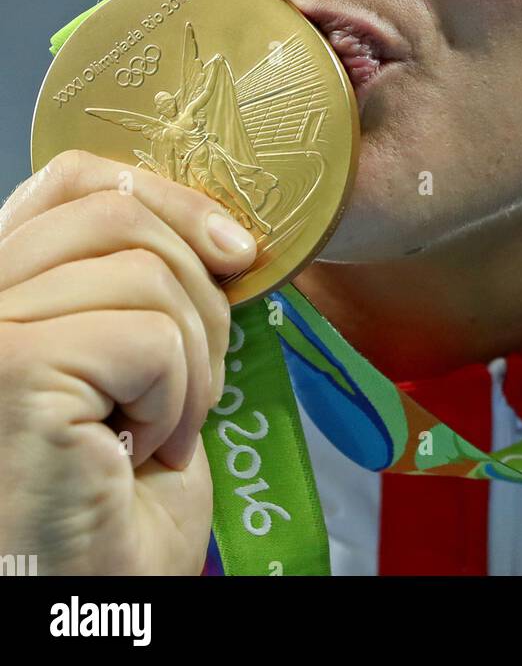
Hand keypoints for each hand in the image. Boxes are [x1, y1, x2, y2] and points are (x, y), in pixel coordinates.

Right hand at [0, 149, 256, 575]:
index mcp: (2, 287)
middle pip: (118, 210)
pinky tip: (141, 452)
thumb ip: (140, 281)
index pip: (76, 179)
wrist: (88, 606)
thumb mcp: (131, 365)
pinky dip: (177, 399)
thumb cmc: (109, 508)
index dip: (169, 197)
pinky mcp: (14, 368)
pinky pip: (152, 336)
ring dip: (190, 362)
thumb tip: (220, 229)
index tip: (235, 249)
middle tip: (190, 386)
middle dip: (197, 291)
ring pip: (145, 271)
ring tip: (157, 431)